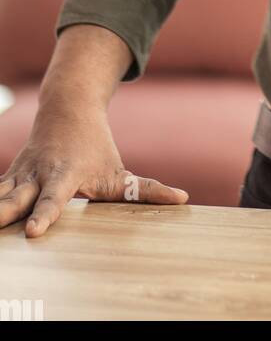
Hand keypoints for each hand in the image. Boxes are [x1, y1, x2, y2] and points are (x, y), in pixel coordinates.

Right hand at [0, 99, 188, 237]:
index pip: (54, 199)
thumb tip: (183, 199)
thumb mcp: (120, 171)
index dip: (45, 215)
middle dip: (3, 213)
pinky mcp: (9, 177)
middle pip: (17, 198)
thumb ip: (147, 189)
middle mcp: (38, 175)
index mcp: (65, 176)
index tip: (34, 232)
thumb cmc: (96, 147)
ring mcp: (20, 176)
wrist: (68, 108)